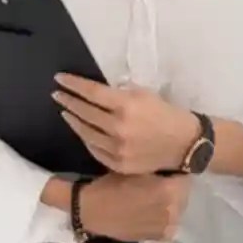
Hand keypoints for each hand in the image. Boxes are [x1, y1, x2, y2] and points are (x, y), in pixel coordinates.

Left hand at [54, 73, 198, 173]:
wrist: (184, 143)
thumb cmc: (164, 113)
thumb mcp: (143, 93)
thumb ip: (118, 92)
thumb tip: (95, 91)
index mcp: (126, 105)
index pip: (91, 92)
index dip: (73, 84)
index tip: (59, 78)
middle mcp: (119, 127)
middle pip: (85, 112)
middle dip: (68, 101)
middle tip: (57, 94)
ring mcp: (118, 149)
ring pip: (86, 133)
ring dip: (73, 120)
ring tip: (65, 111)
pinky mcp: (119, 164)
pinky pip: (95, 150)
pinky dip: (86, 139)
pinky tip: (81, 131)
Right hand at [77, 172, 190, 241]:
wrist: (92, 211)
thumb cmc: (112, 185)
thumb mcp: (134, 166)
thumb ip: (155, 164)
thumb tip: (169, 159)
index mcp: (169, 189)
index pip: (184, 174)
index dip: (174, 169)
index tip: (164, 167)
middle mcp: (174, 209)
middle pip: (183, 191)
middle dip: (173, 185)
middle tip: (157, 180)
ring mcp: (169, 225)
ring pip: (178, 206)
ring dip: (170, 199)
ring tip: (152, 195)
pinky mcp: (162, 236)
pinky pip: (170, 220)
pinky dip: (164, 214)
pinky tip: (149, 209)